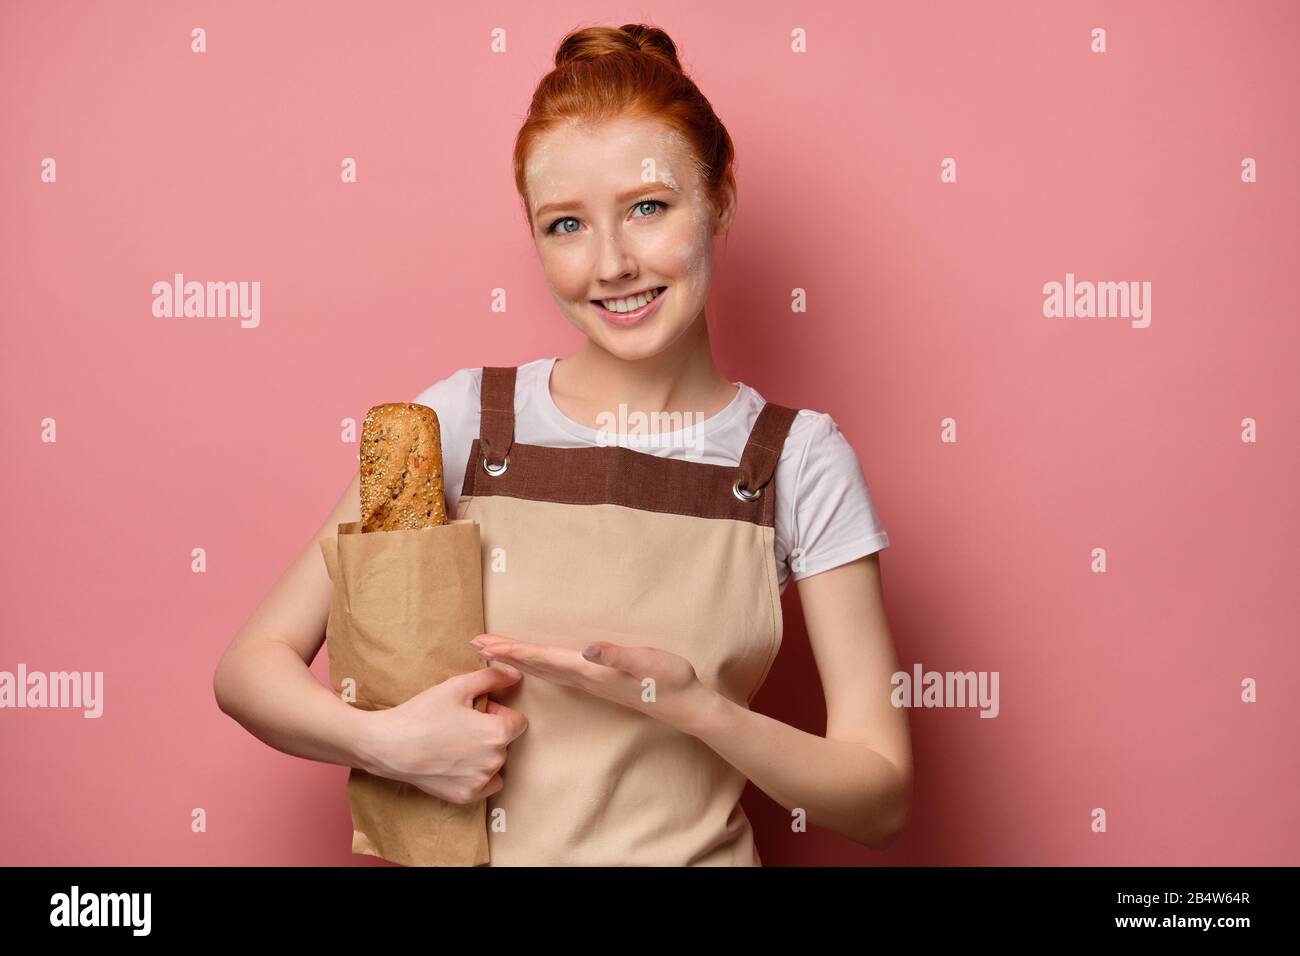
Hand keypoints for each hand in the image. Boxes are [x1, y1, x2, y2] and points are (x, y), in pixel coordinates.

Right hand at [358, 664, 527, 804]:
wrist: (389, 746)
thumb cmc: (422, 714)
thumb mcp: (457, 686)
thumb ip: (492, 678)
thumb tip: (516, 675)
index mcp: (498, 732)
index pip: (517, 721)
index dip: (497, 714)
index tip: (475, 712)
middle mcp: (495, 760)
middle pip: (505, 742)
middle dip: (489, 732)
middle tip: (459, 726)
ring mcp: (481, 781)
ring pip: (495, 762)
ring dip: (482, 753)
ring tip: (453, 743)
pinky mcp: (466, 796)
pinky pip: (485, 784)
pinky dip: (476, 775)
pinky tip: (454, 763)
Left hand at [468, 634, 708, 730]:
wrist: (683, 705)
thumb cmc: (667, 680)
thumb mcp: (645, 662)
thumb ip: (616, 656)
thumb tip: (587, 650)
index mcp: (587, 670)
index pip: (540, 658)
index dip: (511, 650)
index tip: (483, 644)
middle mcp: (582, 677)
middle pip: (533, 663)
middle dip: (503, 653)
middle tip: (474, 643)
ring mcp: (588, 681)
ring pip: (542, 668)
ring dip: (517, 658)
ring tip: (494, 652)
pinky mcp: (596, 681)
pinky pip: (556, 670)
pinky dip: (537, 664)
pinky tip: (533, 663)